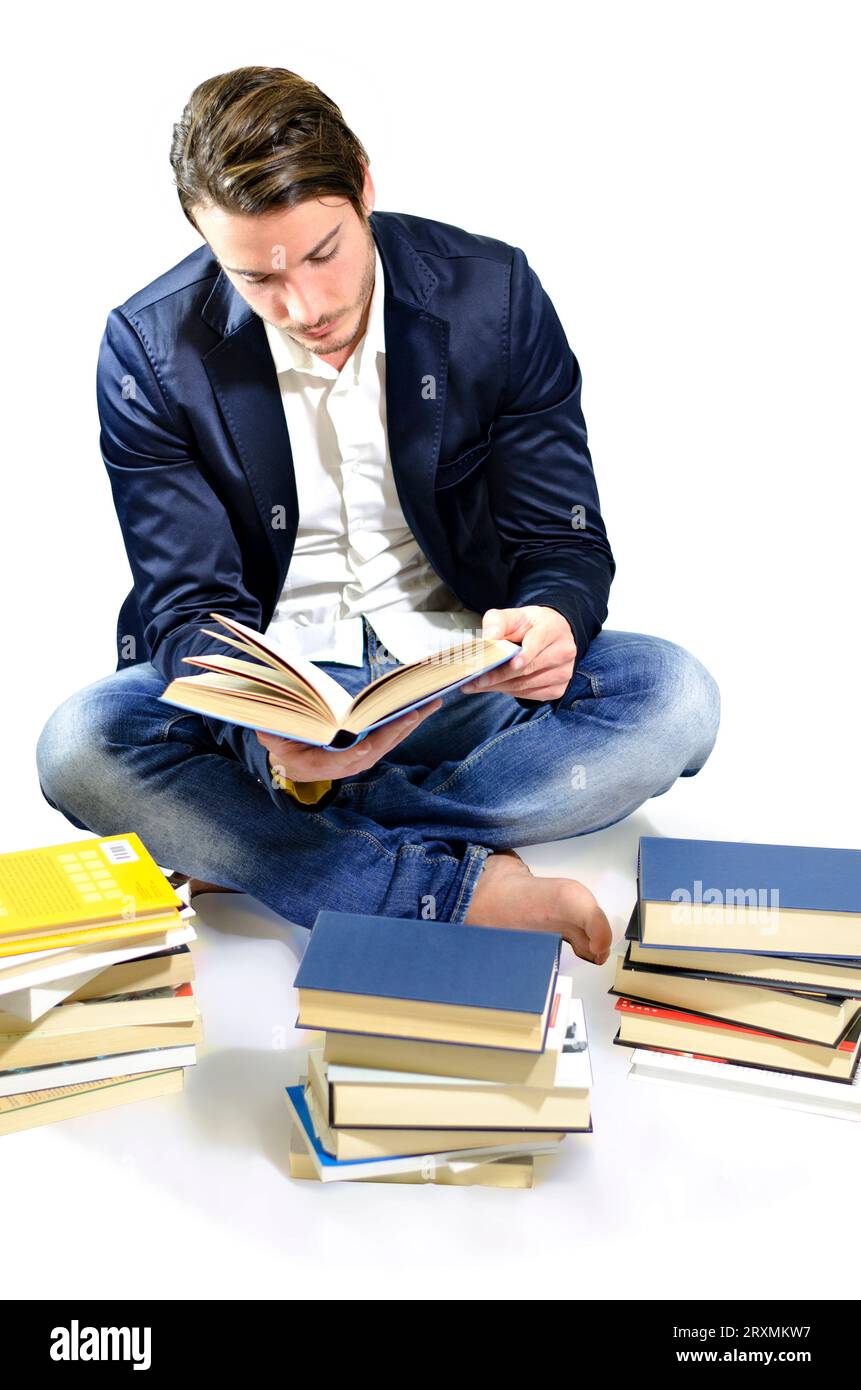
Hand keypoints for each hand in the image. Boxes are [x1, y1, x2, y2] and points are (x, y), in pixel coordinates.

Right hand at [255, 699, 442, 784]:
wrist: (294, 765)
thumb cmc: (283, 747)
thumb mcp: (273, 738)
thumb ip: (274, 732)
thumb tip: (272, 722)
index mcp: (322, 764)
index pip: (342, 759)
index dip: (355, 752)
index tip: (366, 744)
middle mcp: (347, 764)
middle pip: (376, 748)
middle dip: (396, 730)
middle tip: (415, 711)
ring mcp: (362, 758)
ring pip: (389, 742)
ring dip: (410, 724)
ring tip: (430, 704)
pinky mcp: (370, 750)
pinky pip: (391, 737)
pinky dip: (407, 723)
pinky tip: (423, 708)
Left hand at [462, 606, 576, 699]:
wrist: (552, 635)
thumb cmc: (529, 625)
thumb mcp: (513, 616)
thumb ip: (498, 622)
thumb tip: (488, 639)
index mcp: (553, 629)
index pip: (537, 643)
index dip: (522, 655)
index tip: (503, 663)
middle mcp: (563, 652)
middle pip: (527, 669)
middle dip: (498, 676)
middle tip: (474, 680)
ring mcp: (563, 673)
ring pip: (525, 685)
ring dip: (499, 686)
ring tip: (477, 685)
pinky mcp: (558, 689)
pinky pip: (529, 695)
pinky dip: (509, 691)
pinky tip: (496, 686)